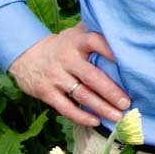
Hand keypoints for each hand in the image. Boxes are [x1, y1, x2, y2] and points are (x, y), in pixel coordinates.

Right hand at [7, 23, 129, 126]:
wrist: (26, 54)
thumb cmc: (62, 45)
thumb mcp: (76, 34)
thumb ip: (95, 32)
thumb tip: (124, 31)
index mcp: (76, 41)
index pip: (95, 42)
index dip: (110, 50)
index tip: (128, 61)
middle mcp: (67, 58)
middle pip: (92, 76)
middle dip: (111, 91)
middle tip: (126, 103)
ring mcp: (55, 76)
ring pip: (82, 94)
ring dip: (101, 107)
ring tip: (117, 117)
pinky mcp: (46, 92)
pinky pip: (65, 108)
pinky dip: (81, 117)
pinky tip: (96, 121)